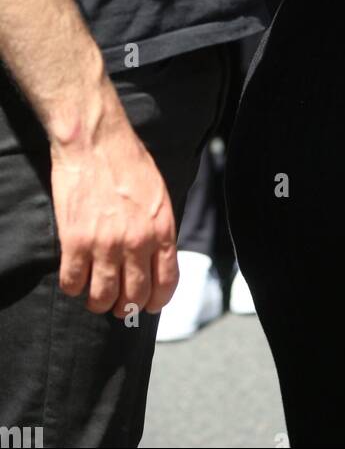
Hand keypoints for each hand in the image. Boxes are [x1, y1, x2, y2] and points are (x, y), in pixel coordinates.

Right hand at [50, 83, 178, 317]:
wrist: (96, 142)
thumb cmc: (129, 161)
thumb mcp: (159, 195)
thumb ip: (159, 228)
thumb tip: (157, 257)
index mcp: (162, 229)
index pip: (166, 282)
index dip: (157, 301)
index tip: (149, 306)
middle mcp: (137, 242)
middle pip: (134, 296)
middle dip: (127, 307)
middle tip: (118, 305)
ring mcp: (106, 245)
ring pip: (103, 297)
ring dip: (99, 303)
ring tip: (95, 297)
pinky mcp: (76, 242)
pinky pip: (74, 283)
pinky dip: (74, 287)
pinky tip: (75, 279)